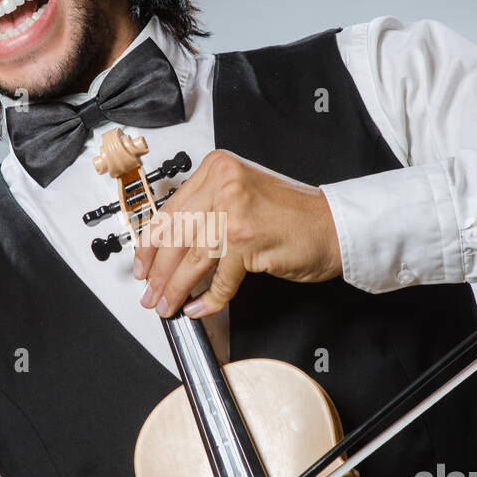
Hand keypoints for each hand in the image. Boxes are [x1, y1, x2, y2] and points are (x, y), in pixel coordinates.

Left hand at [133, 149, 342, 316]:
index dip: (150, 245)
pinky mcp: (247, 241)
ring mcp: (235, 212)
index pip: (170, 211)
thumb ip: (207, 211)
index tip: (142, 265)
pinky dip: (207, 299)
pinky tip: (198, 308)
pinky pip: (219, 279)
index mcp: (217, 168)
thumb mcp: (241, 196)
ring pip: (191, 259)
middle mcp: (224, 185)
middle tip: (149, 293)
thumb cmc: (293, 215)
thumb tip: (169, 247)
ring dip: (175, 289)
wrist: (334, 226)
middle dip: (158, 273)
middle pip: (176, 236)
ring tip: (167, 305)